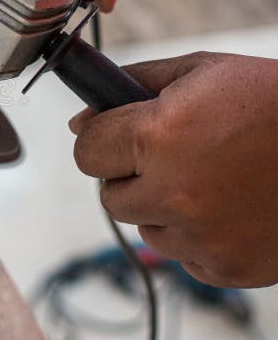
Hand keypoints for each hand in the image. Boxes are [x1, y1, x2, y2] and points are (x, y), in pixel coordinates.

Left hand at [70, 52, 277, 287]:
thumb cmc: (274, 103)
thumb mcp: (200, 71)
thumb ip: (131, 86)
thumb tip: (80, 120)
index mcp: (159, 137)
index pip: (87, 151)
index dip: (102, 140)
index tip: (118, 137)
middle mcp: (173, 193)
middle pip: (110, 196)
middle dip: (131, 176)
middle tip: (172, 157)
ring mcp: (201, 236)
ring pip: (145, 228)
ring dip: (163, 208)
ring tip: (210, 179)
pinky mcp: (226, 268)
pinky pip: (183, 257)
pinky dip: (197, 237)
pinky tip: (229, 206)